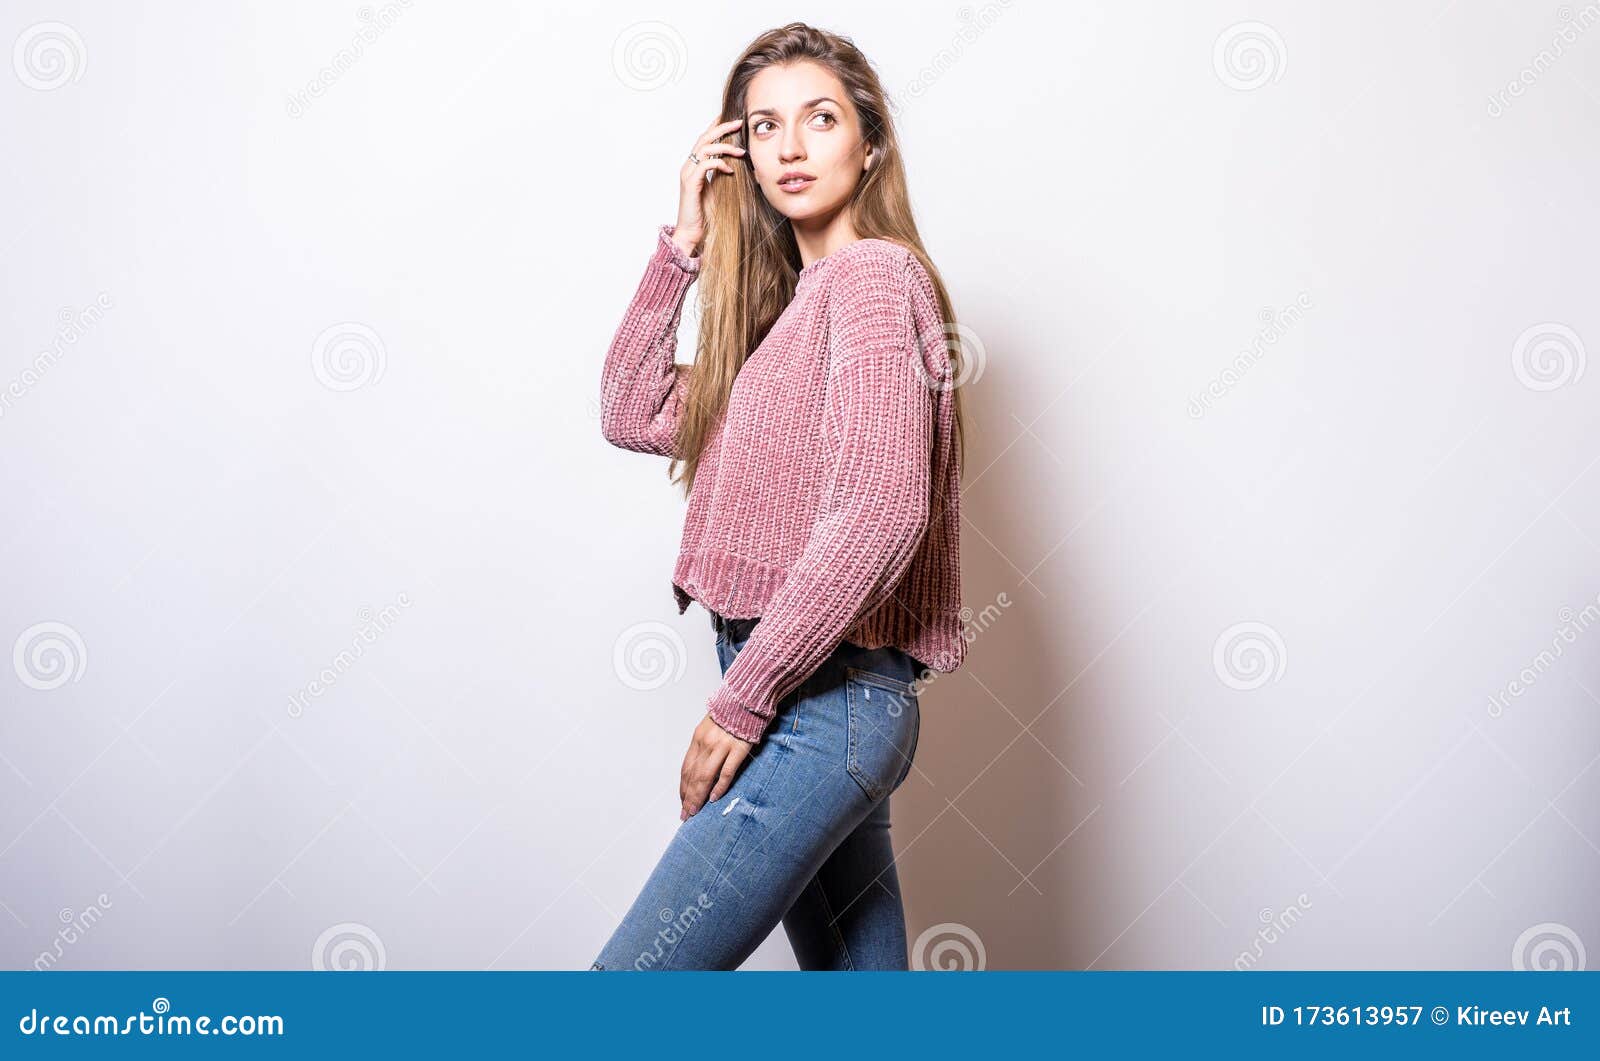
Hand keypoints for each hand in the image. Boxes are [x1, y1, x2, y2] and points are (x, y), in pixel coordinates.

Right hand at [673, 116, 746, 256]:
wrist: (691, 234)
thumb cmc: (704, 215)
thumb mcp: (718, 190)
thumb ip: (723, 176)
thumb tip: (740, 165)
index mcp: (694, 166)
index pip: (705, 139)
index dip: (717, 127)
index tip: (733, 120)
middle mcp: (689, 166)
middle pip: (705, 137)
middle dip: (722, 127)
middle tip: (739, 122)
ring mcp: (688, 174)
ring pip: (705, 148)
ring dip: (725, 146)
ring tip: (742, 151)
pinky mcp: (691, 183)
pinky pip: (706, 165)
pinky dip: (720, 164)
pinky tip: (731, 170)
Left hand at [679, 712, 752, 819]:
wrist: (748, 697)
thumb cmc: (732, 712)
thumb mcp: (710, 726)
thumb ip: (705, 744)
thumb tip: (700, 766)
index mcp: (698, 738)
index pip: (686, 768)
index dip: (683, 786)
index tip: (682, 800)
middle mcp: (706, 743)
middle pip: (693, 775)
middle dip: (688, 797)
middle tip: (685, 814)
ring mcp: (722, 746)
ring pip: (705, 776)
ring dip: (698, 796)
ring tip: (694, 811)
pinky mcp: (738, 749)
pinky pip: (726, 771)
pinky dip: (719, 786)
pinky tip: (714, 798)